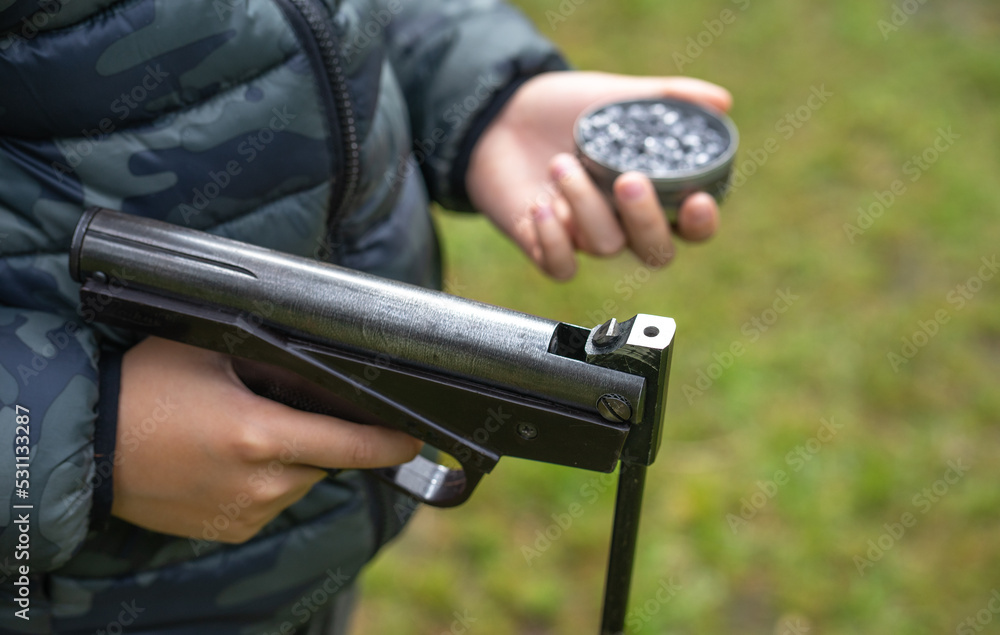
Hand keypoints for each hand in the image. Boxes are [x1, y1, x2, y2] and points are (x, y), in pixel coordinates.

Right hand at [111, 337, 421, 542]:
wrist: (87, 447)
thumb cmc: (144, 390)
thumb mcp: (212, 354)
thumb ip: (272, 363)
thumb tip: (320, 372)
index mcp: (261, 434)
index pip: (350, 444)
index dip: (389, 443)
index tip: (414, 438)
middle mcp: (262, 483)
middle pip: (325, 460)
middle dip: (319, 436)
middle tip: (277, 409)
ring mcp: (246, 512)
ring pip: (300, 482)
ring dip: (291, 460)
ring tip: (242, 433)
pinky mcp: (231, 530)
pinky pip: (272, 502)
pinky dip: (266, 482)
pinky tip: (228, 460)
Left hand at [466, 71, 731, 279]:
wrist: (502, 114)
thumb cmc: (565, 110)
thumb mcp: (617, 96)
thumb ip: (668, 98)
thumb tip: (720, 102)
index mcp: (651, 193)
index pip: (690, 227)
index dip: (701, 224)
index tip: (697, 200)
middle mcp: (623, 223)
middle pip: (654, 250)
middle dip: (645, 219)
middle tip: (626, 180)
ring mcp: (585, 238)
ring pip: (604, 246)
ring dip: (584, 205)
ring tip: (560, 163)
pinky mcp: (545, 245)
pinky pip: (560, 267)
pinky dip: (553, 242)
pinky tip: (540, 207)